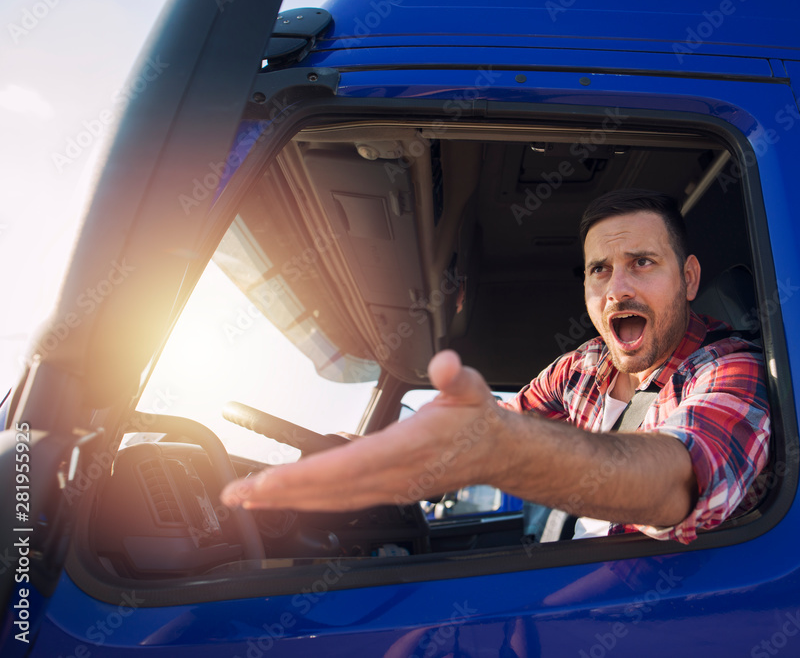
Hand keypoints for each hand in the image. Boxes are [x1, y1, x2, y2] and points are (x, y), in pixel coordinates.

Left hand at [220, 350, 507, 511]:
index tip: (270, 479)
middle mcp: (396, 476)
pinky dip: (309, 500)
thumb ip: (456, 375)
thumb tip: (445, 363)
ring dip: (288, 500)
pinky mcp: (387, 493)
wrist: (494, 453)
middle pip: (330, 489)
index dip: (307, 475)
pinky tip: (287, 497)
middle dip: (281, 493)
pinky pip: (342, 500)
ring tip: (250, 498)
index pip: (349, 466)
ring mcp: (390, 489)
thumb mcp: (472, 388)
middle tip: (239, 494)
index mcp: (410, 449)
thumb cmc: (476, 421)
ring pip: (332, 500)